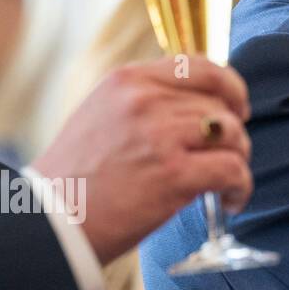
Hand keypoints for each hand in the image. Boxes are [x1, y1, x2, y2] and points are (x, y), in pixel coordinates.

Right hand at [32, 57, 253, 264]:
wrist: (48, 223)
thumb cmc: (78, 177)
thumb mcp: (104, 114)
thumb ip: (147, 100)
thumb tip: (204, 102)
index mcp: (128, 80)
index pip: (200, 66)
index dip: (229, 87)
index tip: (237, 109)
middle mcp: (145, 100)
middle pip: (220, 105)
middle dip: (232, 133)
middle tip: (226, 157)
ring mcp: (160, 135)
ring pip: (233, 134)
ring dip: (238, 160)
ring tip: (226, 182)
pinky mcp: (174, 174)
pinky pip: (233, 169)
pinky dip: (240, 186)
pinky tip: (231, 199)